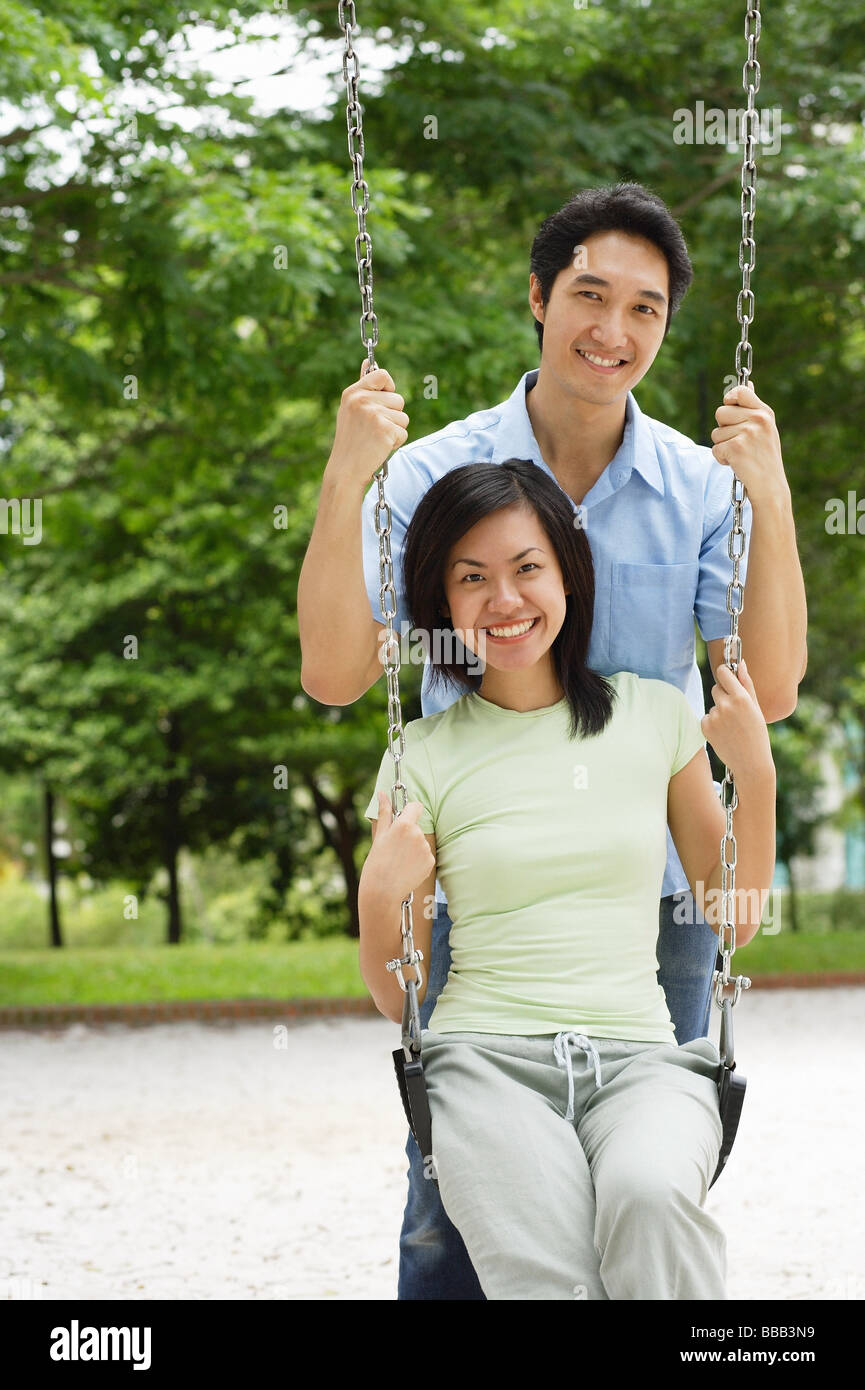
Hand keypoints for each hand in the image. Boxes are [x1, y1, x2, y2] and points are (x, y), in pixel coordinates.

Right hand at [326, 363, 409, 489]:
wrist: (345, 470)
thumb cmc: (351, 440)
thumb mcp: (351, 409)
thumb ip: (363, 387)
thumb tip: (368, 361)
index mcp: (353, 393)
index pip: (382, 375)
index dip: (389, 388)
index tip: (382, 402)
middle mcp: (362, 400)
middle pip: (398, 399)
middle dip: (392, 416)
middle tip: (374, 430)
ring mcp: (373, 414)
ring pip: (403, 417)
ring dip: (395, 430)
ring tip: (376, 438)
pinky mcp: (385, 429)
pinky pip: (403, 432)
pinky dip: (396, 442)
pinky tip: (379, 447)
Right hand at [367, 793, 434, 900]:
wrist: (383, 890)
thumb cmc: (377, 862)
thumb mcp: (379, 836)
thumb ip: (384, 812)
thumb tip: (382, 794)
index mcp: (404, 825)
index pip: (416, 806)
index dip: (410, 811)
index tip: (403, 818)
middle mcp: (418, 835)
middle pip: (417, 826)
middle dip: (408, 833)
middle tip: (394, 848)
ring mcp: (426, 849)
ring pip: (421, 841)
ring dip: (413, 847)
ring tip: (399, 860)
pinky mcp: (430, 862)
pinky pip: (425, 855)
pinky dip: (418, 860)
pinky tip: (406, 868)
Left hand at [701, 658, 773, 777]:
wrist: (750, 762)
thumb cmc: (757, 733)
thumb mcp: (756, 707)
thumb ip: (747, 684)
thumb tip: (740, 663)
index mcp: (741, 698)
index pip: (723, 672)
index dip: (724, 673)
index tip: (727, 676)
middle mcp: (726, 705)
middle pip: (716, 687)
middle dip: (723, 694)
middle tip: (735, 710)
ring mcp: (714, 716)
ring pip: (713, 704)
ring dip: (720, 711)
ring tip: (732, 726)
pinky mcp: (705, 727)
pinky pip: (707, 717)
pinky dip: (713, 723)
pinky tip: (724, 732)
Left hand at [711, 382, 787, 506]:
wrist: (770, 486)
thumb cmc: (764, 457)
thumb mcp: (764, 429)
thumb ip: (752, 408)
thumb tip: (743, 385)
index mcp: (765, 413)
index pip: (740, 391)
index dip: (730, 399)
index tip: (730, 407)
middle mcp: (758, 420)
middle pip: (720, 412)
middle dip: (723, 428)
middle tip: (739, 442)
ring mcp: (747, 433)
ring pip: (715, 432)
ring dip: (723, 445)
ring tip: (740, 454)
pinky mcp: (736, 448)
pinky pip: (715, 448)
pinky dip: (721, 458)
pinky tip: (736, 463)